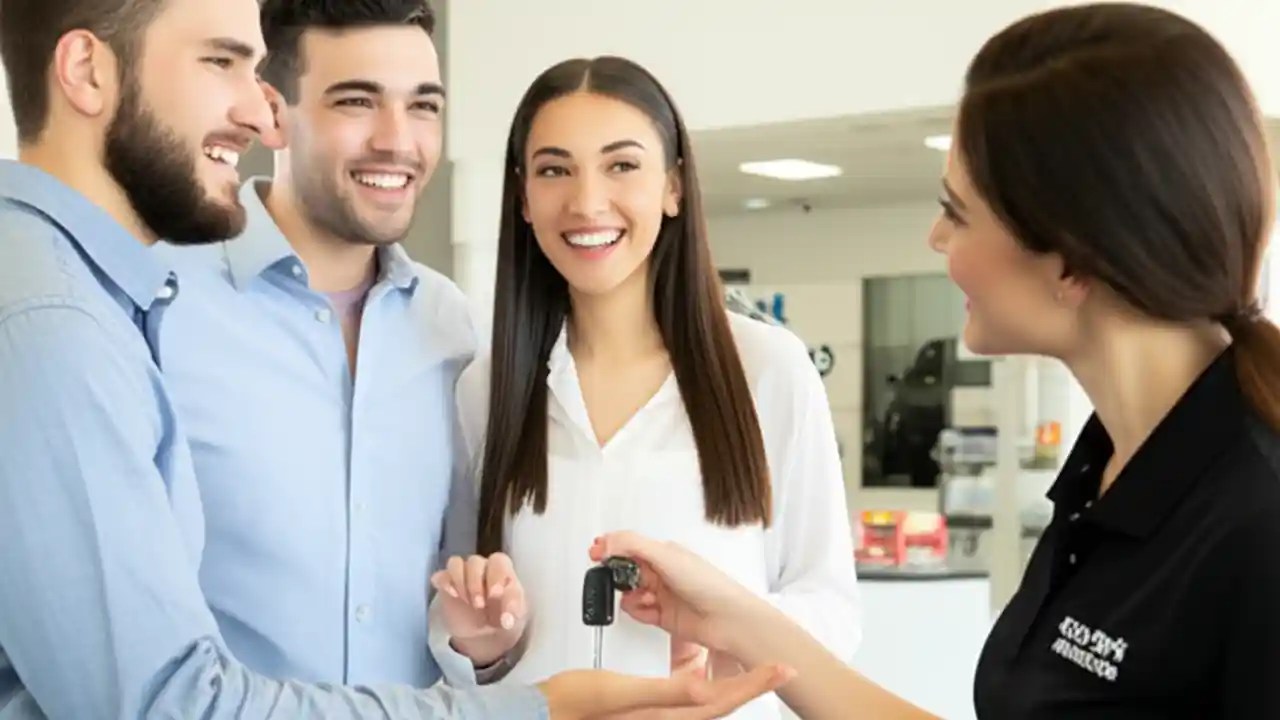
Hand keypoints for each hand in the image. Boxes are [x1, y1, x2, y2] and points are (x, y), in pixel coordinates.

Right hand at [430, 552, 526, 665]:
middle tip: (479, 605)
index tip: (495, 595)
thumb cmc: (502, 617)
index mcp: (502, 571)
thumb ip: (514, 612)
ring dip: (460, 581)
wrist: (483, 634)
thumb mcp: (515, 617)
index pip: (498, 561)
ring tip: (467, 602)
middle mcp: (482, 568)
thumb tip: (507, 620)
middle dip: (475, 583)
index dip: (496, 575)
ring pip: (456, 563)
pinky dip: (445, 582)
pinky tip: (453, 595)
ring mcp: (462, 574)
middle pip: (475, 561)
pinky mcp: (446, 585)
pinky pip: (441, 575)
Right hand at [537, 664, 793, 719]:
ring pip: (703, 697)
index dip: (754, 684)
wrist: (548, 715)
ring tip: (748, 666)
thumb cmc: (575, 706)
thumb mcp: (620, 693)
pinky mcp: (648, 709)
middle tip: (776, 667)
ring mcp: (659, 715)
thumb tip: (704, 686)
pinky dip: (694, 676)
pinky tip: (693, 664)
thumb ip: (667, 692)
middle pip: (720, 700)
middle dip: (748, 682)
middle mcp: (668, 718)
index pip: (722, 700)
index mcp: (668, 716)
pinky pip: (682, 693)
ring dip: (725, 679)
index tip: (781, 670)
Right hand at [589, 533, 766, 654]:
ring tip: (644, 597)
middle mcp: (662, 572)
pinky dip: (639, 611)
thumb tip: (607, 541)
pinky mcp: (662, 615)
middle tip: (615, 579)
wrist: (726, 620)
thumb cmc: (709, 585)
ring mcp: (662, 594)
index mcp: (664, 553)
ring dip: (631, 596)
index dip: (611, 548)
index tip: (596, 551)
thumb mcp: (665, 556)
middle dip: (619, 576)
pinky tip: (649, 610)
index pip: (629, 546)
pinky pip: (638, 612)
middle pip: (626, 570)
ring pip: (630, 593)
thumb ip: (632, 545)